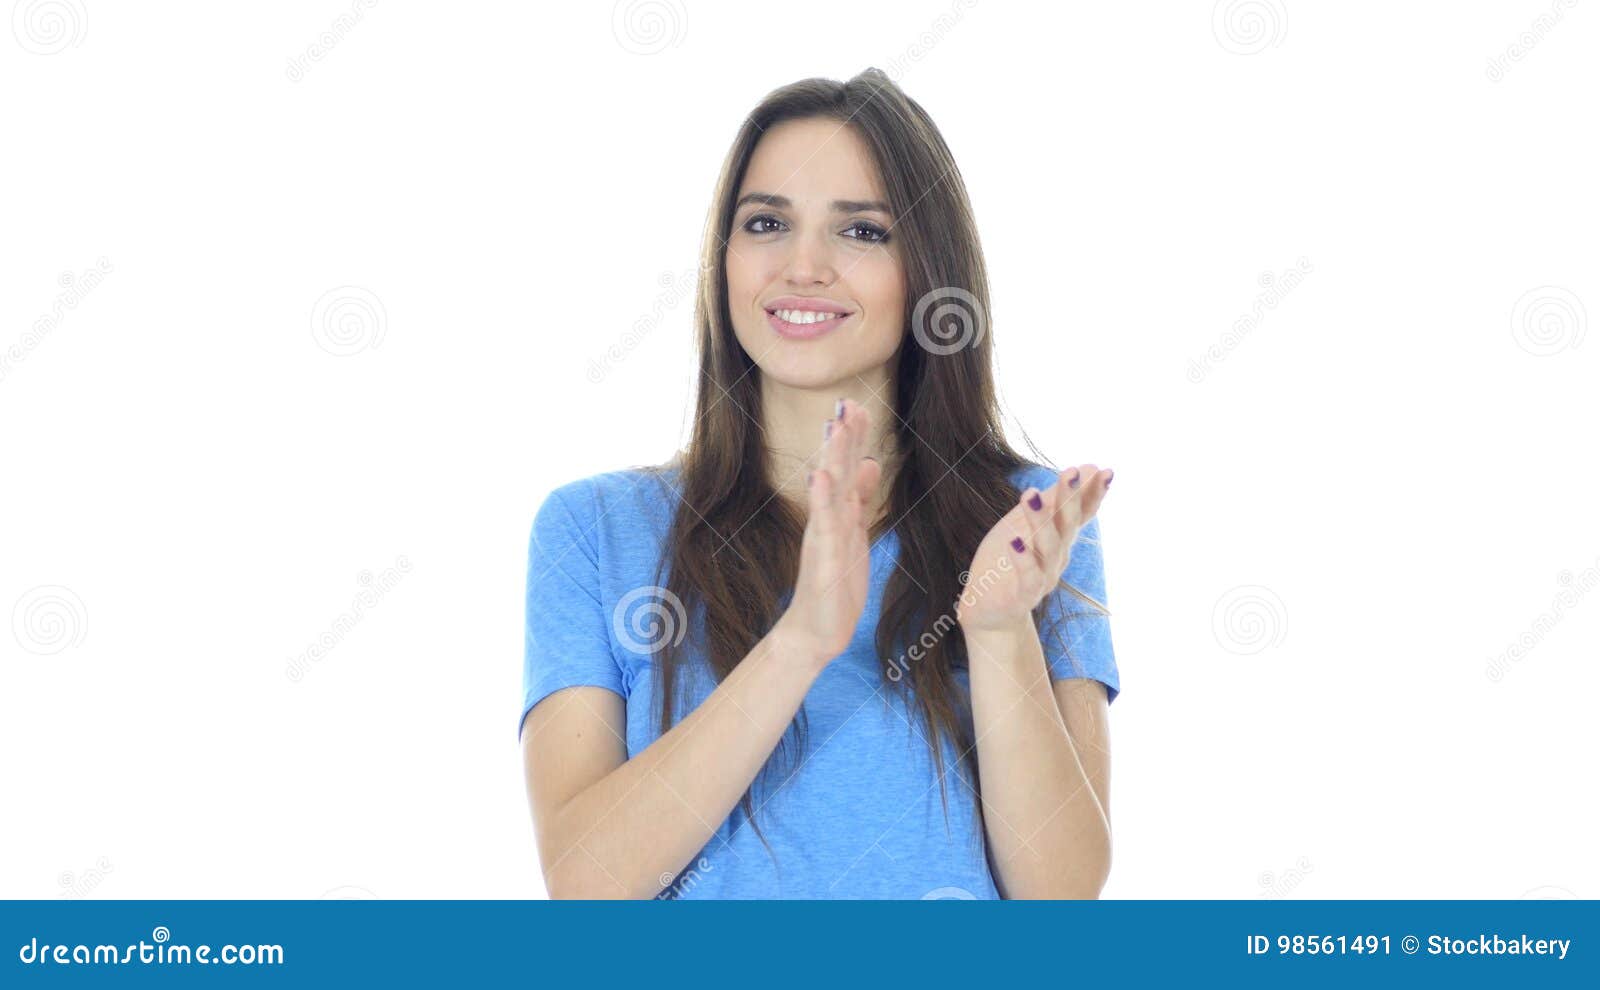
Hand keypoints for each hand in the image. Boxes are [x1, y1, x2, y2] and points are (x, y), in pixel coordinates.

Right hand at [773, 398, 882, 669]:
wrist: (816, 628)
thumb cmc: (835, 583)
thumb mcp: (855, 533)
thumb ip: (861, 498)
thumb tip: (872, 462)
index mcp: (840, 512)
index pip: (848, 467)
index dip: (853, 438)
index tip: (856, 404)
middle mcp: (829, 518)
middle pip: (838, 470)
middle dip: (843, 437)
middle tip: (846, 402)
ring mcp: (824, 536)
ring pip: (830, 491)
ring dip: (833, 458)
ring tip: (835, 427)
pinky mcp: (823, 558)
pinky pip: (824, 525)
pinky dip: (823, 500)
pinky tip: (821, 477)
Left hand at [954, 464, 1112, 632]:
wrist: (990, 612)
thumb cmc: (1008, 561)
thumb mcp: (1026, 523)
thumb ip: (1051, 500)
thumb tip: (1084, 467)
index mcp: (1060, 538)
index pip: (1082, 513)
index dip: (1094, 493)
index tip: (1104, 470)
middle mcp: (1058, 556)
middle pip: (1068, 525)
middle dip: (1070, 498)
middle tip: (1070, 471)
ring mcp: (1044, 577)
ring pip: (1047, 547)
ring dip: (1040, 520)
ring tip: (1029, 494)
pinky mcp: (1024, 596)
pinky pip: (1028, 577)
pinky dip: (1023, 560)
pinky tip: (1013, 542)